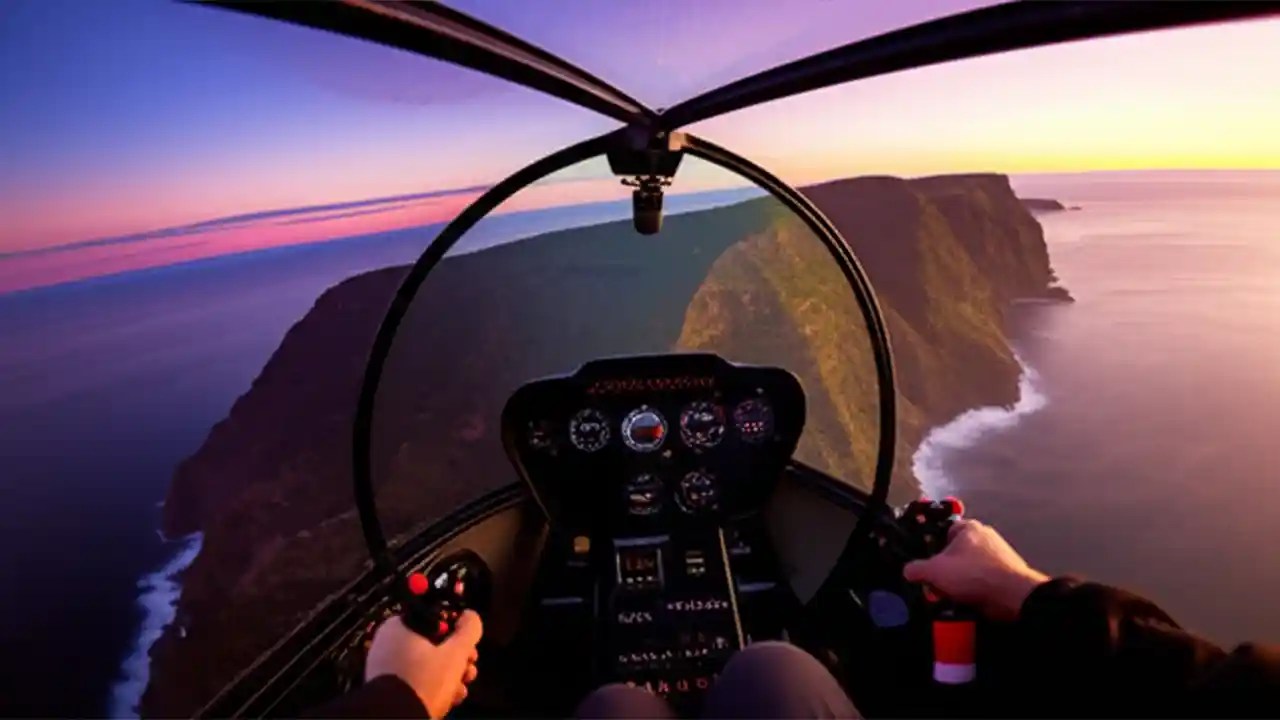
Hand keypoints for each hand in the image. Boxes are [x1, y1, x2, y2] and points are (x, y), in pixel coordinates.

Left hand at [365, 611, 482, 717]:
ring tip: (462, 689)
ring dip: (450, 675)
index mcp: (399, 626)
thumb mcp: (455, 654)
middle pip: (434, 645)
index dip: (458, 632)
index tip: (471, 647)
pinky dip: (433, 687)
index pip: (435, 620)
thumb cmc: (425, 680)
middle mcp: (388, 643)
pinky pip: (416, 680)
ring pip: (427, 665)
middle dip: (458, 659)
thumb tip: (471, 615)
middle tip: (470, 669)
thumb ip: (468, 632)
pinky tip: (451, 698)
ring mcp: (386, 667)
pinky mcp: (388, 689)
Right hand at [903, 519, 1048, 620]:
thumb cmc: (971, 574)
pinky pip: (983, 579)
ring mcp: (999, 555)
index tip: (927, 563)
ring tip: (951, 596)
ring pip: (969, 567)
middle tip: (937, 583)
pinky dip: (974, 589)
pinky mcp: (1007, 573)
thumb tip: (908, 571)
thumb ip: (916, 569)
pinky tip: (967, 600)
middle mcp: (986, 537)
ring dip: (959, 582)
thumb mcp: (934, 571)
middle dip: (945, 569)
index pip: (943, 530)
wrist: (1012, 595)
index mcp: (969, 527)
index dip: (932, 546)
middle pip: (956, 552)